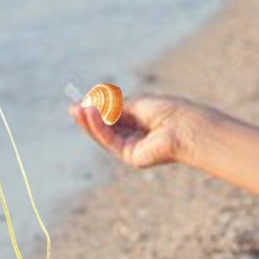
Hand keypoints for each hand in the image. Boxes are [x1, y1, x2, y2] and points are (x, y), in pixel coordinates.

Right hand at [70, 93, 193, 168]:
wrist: (185, 127)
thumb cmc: (168, 111)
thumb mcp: (136, 104)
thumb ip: (115, 107)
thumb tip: (93, 104)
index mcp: (139, 123)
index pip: (113, 118)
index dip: (98, 111)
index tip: (82, 101)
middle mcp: (135, 138)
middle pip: (106, 129)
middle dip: (88, 118)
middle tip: (72, 107)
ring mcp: (132, 149)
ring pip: (105, 136)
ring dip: (90, 123)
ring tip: (78, 109)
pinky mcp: (131, 157)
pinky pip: (110, 141)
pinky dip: (99, 127)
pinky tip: (91, 114)